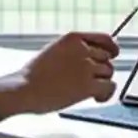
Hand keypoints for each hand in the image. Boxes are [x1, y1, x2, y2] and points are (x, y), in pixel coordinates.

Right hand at [0, 32, 119, 122]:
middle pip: (107, 58)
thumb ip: (72, 51)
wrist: (23, 89)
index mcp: (73, 38)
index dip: (112, 47)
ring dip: (102, 82)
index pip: (104, 38)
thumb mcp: (53, 51)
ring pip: (109, 72)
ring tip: (91, 91)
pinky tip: (97, 98)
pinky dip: (106, 94)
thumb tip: (89, 59)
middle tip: (93, 79)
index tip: (114, 53)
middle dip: (102, 68)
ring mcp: (86, 67)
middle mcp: (82, 49)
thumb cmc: (33, 75)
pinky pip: (109, 87)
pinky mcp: (88, 85)